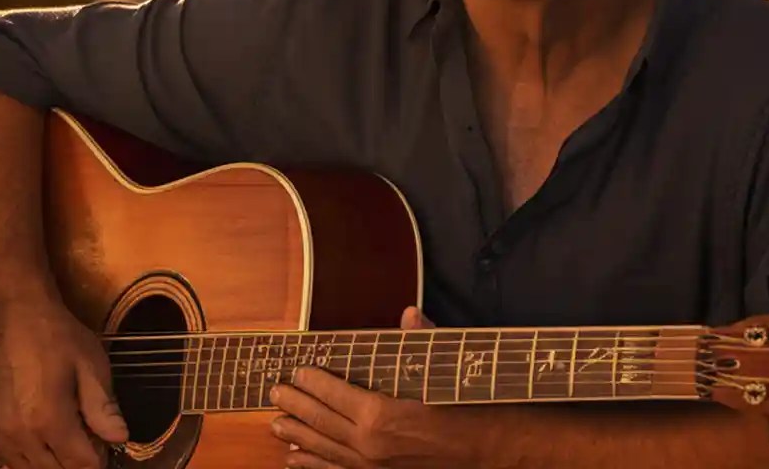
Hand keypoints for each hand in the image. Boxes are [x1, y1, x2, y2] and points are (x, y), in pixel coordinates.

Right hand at [0, 301, 128, 468]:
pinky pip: (14, 460)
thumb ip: (103, 407)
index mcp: (49, 420)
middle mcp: (20, 435)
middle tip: (92, 441)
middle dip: (78, 462)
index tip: (108, 447)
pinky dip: (34, 458)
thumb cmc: (59, 338)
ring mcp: (0, 434)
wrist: (17, 318)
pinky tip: (47, 439)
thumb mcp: (91, 366)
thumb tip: (120, 439)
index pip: (81, 464)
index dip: (100, 461)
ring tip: (71, 438)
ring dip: (56, 463)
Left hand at [270, 307, 485, 468]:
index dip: (311, 381)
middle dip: (294, 405)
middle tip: (274, 392)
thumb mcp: (445, 371)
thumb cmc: (471, 408)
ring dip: (297, 436)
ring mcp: (373, 468)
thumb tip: (408, 314)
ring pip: (322, 450)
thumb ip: (421, 342)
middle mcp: (369, 446)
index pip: (332, 393)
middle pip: (320, 421)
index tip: (296, 371)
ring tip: (275, 425)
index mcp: (380, 415)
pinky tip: (296, 460)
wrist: (494, 452)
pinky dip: (313, 466)